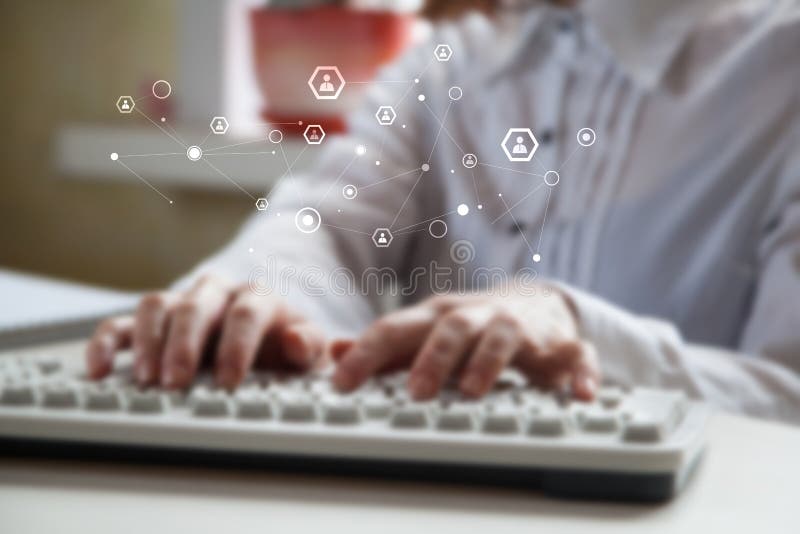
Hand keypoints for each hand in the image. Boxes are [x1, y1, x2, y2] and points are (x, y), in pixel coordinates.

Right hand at [85, 274, 325, 389]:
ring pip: (156, 306)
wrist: (263, 335)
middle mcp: (215, 294)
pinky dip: (105, 342)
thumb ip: (310, 345)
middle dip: (184, 345)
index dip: (236, 346)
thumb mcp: (307, 352)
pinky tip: (99, 369)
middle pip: (196, 307)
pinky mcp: (152, 322)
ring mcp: (180, 304)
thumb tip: (298, 340)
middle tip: (177, 383)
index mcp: (256, 298)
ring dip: (147, 342)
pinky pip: (120, 323)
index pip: (246, 313)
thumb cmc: (283, 348)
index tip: (229, 382)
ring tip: (146, 380)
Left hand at [331, 290, 598, 400]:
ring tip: (473, 392)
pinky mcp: (559, 346)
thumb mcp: (425, 331)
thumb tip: (336, 350)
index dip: (368, 354)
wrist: (536, 304)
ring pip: (504, 336)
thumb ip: (386, 346)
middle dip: (431, 358)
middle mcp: (475, 317)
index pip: (397, 329)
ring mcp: (519, 329)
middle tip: (415, 392)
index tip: (342, 382)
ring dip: (488, 362)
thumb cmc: (471, 325)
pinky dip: (578, 373)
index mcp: (437, 317)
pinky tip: (578, 395)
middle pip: (450, 329)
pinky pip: (574, 356)